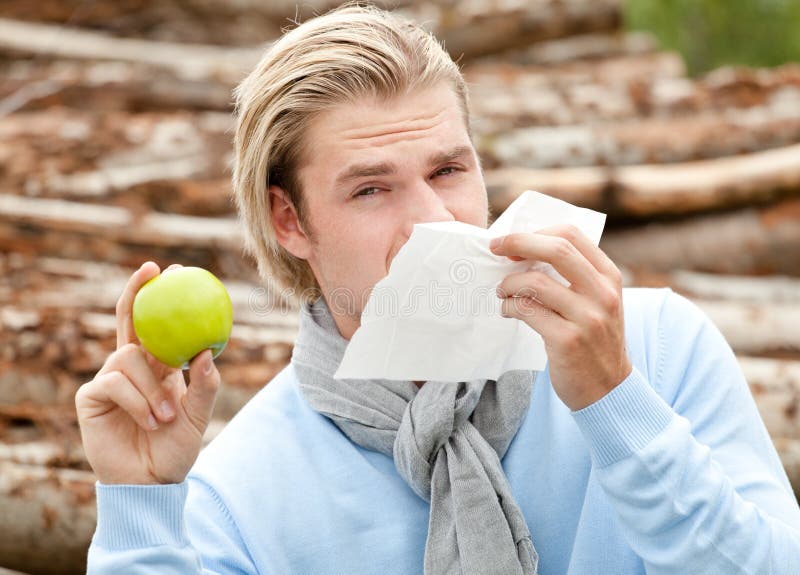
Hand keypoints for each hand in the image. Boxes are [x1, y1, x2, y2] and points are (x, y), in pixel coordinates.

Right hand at [75, 262, 220, 484]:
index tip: (173, 269)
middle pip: (128, 320)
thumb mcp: (198, 415)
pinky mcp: (91, 397)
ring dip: (152, 387)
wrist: (151, 483)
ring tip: (165, 417)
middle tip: (152, 271)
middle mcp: (132, 367)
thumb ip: (205, 385)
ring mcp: (109, 379)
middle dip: (137, 290)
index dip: (159, 296)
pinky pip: (114, 382)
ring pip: (128, 357)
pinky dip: (137, 401)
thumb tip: (207, 350)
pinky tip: (150, 421)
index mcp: (159, 366)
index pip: (157, 324)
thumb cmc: (176, 449)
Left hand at [491, 225, 631, 410]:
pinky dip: (509, 306)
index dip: (536, 232)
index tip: (513, 240)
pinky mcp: (567, 341)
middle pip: (556, 249)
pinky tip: (507, 311)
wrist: (609, 390)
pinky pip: (527, 310)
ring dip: (509, 283)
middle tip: (495, 248)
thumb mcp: (597, 302)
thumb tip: (525, 248)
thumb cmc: (594, 341)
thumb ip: (575, 276)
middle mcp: (602, 294)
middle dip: (518, 242)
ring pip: (535, 282)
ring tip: (502, 291)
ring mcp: (587, 318)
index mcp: (609, 277)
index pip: (572, 235)